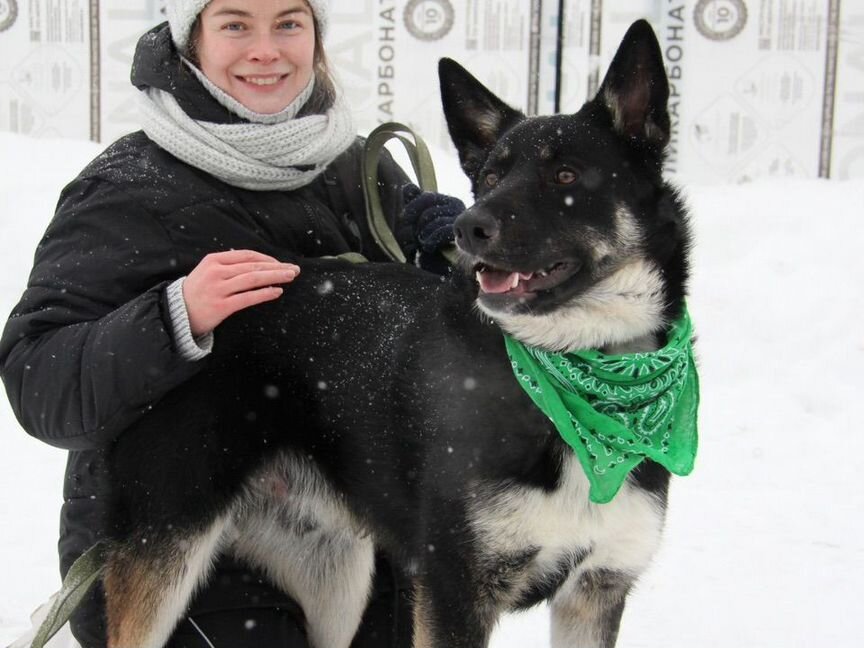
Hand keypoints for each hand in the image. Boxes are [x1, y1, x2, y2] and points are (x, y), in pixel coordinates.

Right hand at [183, 250, 299, 336]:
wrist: (176, 313)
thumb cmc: (197, 291)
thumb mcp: (208, 271)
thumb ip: (229, 265)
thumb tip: (259, 263)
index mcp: (214, 260)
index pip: (247, 255)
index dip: (267, 259)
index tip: (281, 263)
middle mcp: (216, 272)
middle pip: (253, 266)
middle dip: (277, 267)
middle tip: (294, 269)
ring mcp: (218, 289)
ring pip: (253, 279)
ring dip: (275, 277)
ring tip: (290, 277)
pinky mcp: (221, 307)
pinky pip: (248, 298)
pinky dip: (265, 294)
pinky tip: (278, 291)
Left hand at [400, 184, 464, 271]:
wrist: (437, 271)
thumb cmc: (427, 246)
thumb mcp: (416, 224)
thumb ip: (413, 206)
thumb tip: (408, 187)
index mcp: (448, 202)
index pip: (426, 198)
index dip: (411, 209)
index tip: (405, 222)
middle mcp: (458, 209)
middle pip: (428, 210)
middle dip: (415, 225)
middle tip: (414, 238)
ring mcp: (462, 223)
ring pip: (434, 220)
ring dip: (422, 235)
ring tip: (422, 244)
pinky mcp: (463, 237)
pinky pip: (443, 230)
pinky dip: (431, 239)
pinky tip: (429, 247)